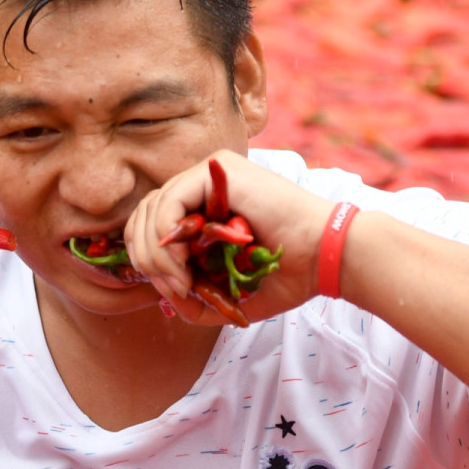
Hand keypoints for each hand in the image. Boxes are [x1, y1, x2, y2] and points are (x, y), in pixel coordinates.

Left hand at [122, 151, 336, 324]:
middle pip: (144, 215)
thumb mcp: (231, 293)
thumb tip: (161, 293)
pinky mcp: (217, 171)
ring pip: (150, 210)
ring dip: (157, 256)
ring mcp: (210, 173)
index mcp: (205, 206)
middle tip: (176, 290)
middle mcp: (203, 184)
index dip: (151, 261)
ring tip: (182, 282)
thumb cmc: (288, 275)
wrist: (325, 257)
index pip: (153, 225)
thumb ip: (195, 297)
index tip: (177, 291)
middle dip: (147, 260)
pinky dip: (165, 240)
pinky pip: (167, 204)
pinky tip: (184, 264)